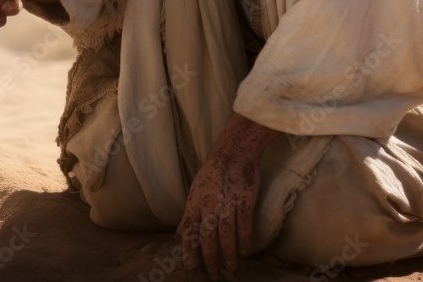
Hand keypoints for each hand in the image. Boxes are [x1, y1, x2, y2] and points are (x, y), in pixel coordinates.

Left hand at [178, 114, 278, 279]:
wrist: (233, 153)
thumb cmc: (213, 172)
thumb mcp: (195, 191)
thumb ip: (188, 214)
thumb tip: (178, 232)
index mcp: (195, 204)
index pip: (189, 232)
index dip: (190, 251)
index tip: (191, 267)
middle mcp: (209, 206)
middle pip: (208, 239)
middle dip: (211, 260)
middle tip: (215, 275)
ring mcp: (228, 204)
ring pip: (227, 236)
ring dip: (229, 255)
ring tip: (230, 267)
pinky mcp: (244, 201)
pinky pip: (244, 226)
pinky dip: (244, 240)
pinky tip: (244, 251)